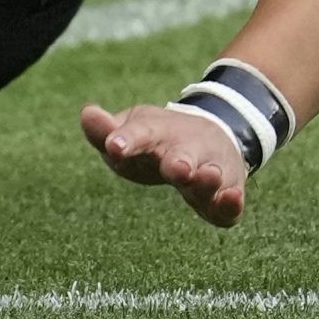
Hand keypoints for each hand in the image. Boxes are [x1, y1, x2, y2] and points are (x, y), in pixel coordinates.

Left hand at [80, 101, 248, 227]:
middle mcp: (186, 148)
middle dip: (180, 162)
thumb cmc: (157, 139)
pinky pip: (229, 204)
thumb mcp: (131, 130)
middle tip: (176, 167)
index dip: (127, 138)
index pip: (140, 132)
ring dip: (207, 179)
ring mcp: (210, 168)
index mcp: (156, 133)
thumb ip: (106, 131)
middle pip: (183, 155)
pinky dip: (231, 203)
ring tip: (203, 177)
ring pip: (211, 177)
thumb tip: (87, 114)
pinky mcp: (227, 191)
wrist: (208, 134)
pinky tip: (231, 198)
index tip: (113, 145)